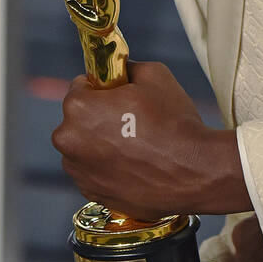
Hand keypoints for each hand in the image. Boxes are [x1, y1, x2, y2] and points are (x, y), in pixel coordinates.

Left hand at [51, 60, 250, 216]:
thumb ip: (127, 68)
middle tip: (133, 121)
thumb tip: (120, 72)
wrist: (194, 172)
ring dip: (101, 144)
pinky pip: (93, 172)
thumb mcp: (154, 75)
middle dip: (99, 117)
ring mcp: (78, 171)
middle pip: (79, 119)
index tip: (122, 96)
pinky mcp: (91, 193)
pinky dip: (108, 167)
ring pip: (85, 147)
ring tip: (137, 146)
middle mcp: (68, 140)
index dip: (104, 88)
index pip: (81, 86)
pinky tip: (135, 165)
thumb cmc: (174, 122)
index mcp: (78, 107)